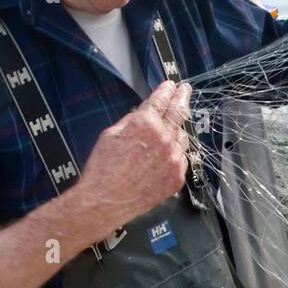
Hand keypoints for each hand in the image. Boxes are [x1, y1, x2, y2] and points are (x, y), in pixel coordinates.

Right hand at [71, 80, 190, 238]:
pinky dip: (176, 153)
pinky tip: (168, 154)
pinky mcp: (177, 177)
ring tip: (173, 127)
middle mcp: (164, 139)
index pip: (161, 100)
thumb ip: (131, 120)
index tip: (171, 85)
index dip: (167, 90)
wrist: (105, 201)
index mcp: (145, 124)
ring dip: (178, 130)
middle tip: (185, 90)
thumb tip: (142, 113)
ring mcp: (173, 159)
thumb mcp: (110, 134)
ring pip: (182, 137)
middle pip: (179, 112)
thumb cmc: (102, 170)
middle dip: (182, 97)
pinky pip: (182, 159)